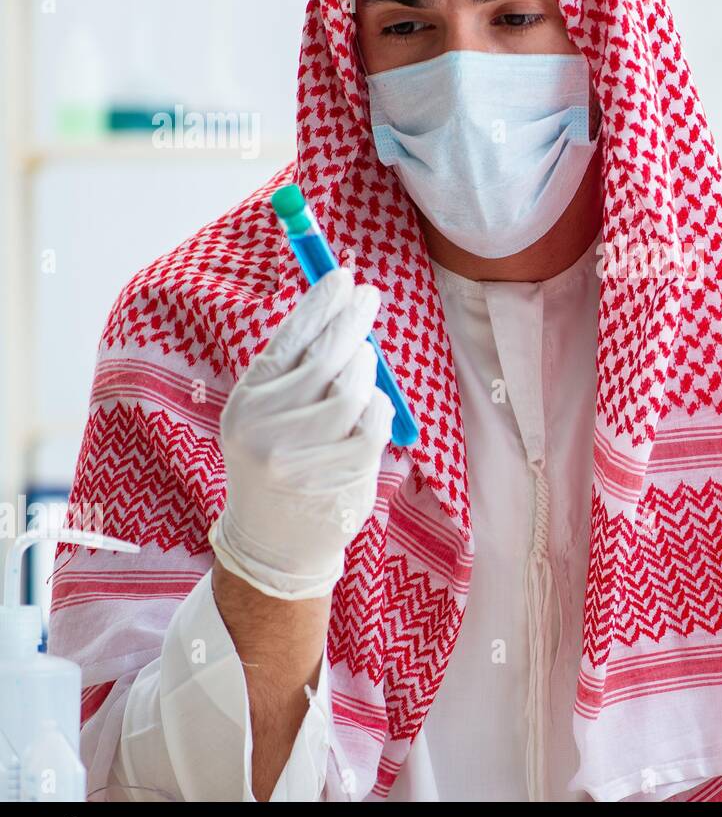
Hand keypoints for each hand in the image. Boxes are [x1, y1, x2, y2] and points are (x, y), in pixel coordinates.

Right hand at [208, 266, 394, 600]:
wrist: (274, 541)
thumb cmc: (281, 460)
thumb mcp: (270, 412)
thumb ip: (299, 367)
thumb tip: (343, 306)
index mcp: (246, 402)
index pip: (287, 338)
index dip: (319, 302)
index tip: (344, 276)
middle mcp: (265, 426)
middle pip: (324, 355)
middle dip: (352, 319)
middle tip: (370, 296)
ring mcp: (301, 454)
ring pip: (354, 386)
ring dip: (366, 368)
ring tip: (363, 369)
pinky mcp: (336, 474)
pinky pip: (374, 421)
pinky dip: (381, 408)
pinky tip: (372, 410)